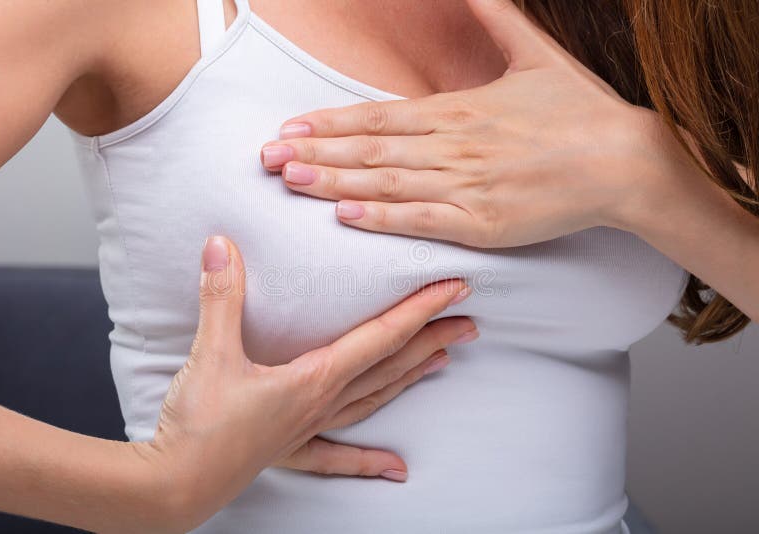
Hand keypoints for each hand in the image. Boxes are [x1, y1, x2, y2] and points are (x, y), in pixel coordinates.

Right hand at [138, 236, 475, 530]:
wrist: (175, 485)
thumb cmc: (198, 423)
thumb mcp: (211, 353)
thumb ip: (222, 297)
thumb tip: (222, 246)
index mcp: (313, 378)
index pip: (381, 336)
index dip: (420, 309)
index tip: (454, 290)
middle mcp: (323, 403)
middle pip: (390, 366)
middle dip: (431, 339)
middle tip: (468, 321)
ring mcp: (311, 429)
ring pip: (375, 398)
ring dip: (411, 378)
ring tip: (443, 361)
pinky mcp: (291, 449)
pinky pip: (339, 455)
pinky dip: (369, 460)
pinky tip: (396, 469)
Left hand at [260, 0, 673, 247]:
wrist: (624, 159)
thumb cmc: (580, 109)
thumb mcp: (535, 51)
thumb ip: (495, 16)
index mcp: (459, 110)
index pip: (378, 117)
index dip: (330, 123)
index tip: (290, 128)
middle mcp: (453, 146)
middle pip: (370, 150)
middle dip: (314, 152)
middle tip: (266, 158)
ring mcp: (466, 186)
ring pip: (386, 183)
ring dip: (334, 181)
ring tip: (290, 181)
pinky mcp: (483, 222)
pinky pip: (423, 220)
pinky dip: (383, 218)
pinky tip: (346, 216)